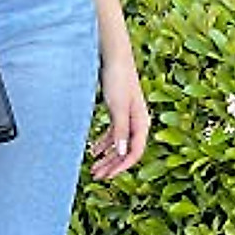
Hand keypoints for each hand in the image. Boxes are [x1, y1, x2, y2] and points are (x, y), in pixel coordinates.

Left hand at [89, 53, 149, 179]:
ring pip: (118, 144)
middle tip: (95, 176)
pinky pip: (113, 134)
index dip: (121, 167)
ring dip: (106, 157)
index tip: (106, 176)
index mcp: (141, 123)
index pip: (134, 152)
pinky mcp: (119, 112)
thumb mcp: (118, 107)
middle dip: (111, 165)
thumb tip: (122, 153)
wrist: (115, 58)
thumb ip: (120, 130)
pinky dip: (104, 143)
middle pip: (125, 151)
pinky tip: (94, 150)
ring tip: (93, 167)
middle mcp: (137, 123)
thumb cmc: (118, 80)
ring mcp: (128, 118)